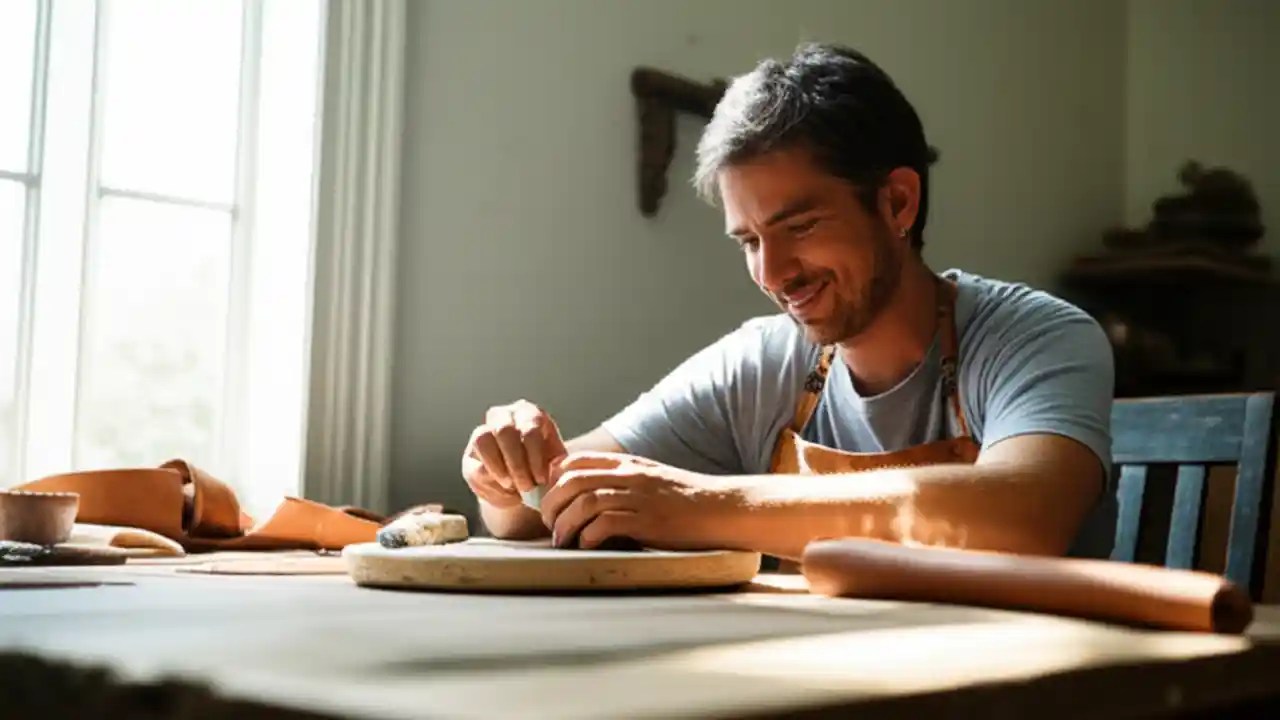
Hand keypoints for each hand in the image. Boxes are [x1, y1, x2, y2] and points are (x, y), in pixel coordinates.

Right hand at [462, 400, 567, 508]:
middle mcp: (504, 416)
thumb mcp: (556, 465)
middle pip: (504, 431)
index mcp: (530, 414)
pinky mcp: (470, 456)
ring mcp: (483, 432)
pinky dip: (490, 483)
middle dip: (517, 463)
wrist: (524, 487)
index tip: (541, 479)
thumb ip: (558, 465)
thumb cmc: (544, 469)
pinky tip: (504, 492)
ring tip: (512, 487)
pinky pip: (474, 466)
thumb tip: (557, 467)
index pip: (530, 427)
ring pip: (483, 440)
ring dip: (499, 468)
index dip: (535, 456)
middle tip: (527, 487)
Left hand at [540, 452, 738, 549]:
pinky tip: (586, 545)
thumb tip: (594, 494)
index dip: (556, 476)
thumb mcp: (652, 478)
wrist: (721, 507)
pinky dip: (589, 536)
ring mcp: (638, 497)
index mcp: (629, 464)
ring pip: (585, 502)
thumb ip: (625, 480)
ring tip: (560, 540)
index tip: (551, 495)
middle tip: (548, 523)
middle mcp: (629, 476)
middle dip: (552, 503)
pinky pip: (606, 524)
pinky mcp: (647, 521)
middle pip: (573, 481)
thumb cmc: (687, 499)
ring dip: (565, 523)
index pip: (578, 460)